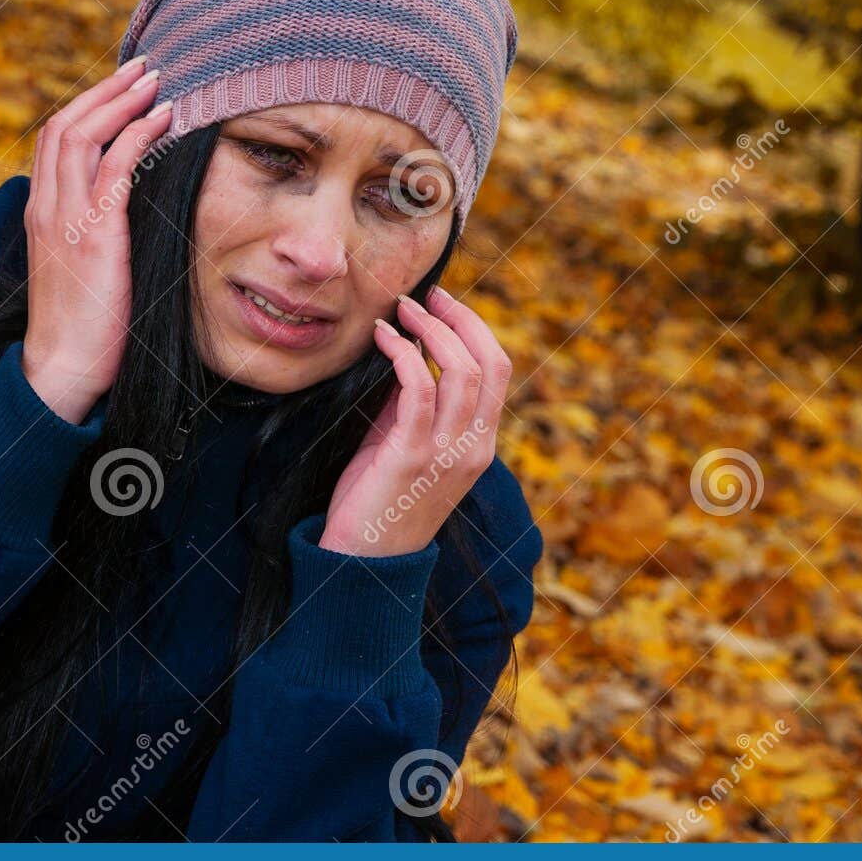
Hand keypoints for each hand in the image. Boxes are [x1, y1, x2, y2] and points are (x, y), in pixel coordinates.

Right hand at [21, 56, 172, 423]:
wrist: (63, 367)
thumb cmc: (80, 326)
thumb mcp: (79, 268)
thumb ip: (91, 232)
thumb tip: (124, 210)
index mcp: (40, 212)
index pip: (53, 140)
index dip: (86, 107)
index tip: (120, 89)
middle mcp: (46, 207)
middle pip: (64, 125)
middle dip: (104, 91)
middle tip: (142, 69)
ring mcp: (65, 219)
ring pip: (81, 135)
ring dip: (120, 101)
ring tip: (154, 82)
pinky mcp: (93, 235)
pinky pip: (114, 169)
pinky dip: (137, 135)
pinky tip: (162, 120)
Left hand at [318, 286, 511, 556]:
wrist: (363, 564)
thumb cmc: (379, 502)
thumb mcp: (407, 444)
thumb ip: (414, 404)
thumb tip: (408, 349)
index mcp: (481, 444)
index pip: (498, 370)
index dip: (475, 327)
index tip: (442, 302)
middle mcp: (474, 448)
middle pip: (489, 363)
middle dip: (458, 318)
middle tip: (424, 296)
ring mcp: (447, 454)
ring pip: (460, 371)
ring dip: (429, 329)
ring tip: (401, 311)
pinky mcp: (411, 458)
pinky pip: (417, 388)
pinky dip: (403, 353)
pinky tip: (383, 338)